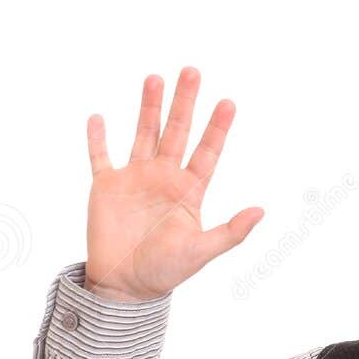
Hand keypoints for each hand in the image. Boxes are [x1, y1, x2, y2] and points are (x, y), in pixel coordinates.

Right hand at [83, 67, 264, 301]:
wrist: (126, 287)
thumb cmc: (166, 271)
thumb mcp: (202, 251)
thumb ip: (231, 232)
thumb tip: (261, 211)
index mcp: (188, 190)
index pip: (207, 152)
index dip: (217, 128)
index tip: (228, 103)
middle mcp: (163, 178)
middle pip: (176, 132)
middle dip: (184, 103)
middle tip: (192, 72)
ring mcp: (134, 179)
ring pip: (143, 133)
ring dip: (149, 107)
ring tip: (155, 78)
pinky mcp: (106, 187)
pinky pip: (100, 157)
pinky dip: (97, 139)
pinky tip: (98, 118)